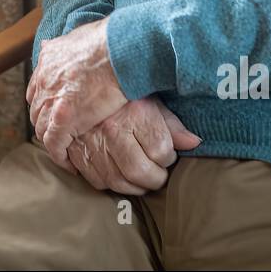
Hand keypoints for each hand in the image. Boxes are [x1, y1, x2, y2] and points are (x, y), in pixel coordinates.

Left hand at [26, 16, 129, 169]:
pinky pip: (54, 144)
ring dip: (53, 140)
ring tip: (66, 150)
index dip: (46, 101)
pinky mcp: (64, 118)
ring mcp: (52, 100)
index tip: (56, 110)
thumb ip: (69, 42)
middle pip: (38, 108)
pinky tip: (70, 163)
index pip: (38, 87)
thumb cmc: (111, 41)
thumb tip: (64, 42)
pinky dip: (60, 156)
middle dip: (46, 121)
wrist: (119, 50)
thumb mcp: (81, 35)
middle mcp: (44, 80)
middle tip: (61, 133)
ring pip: (42, 128)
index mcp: (49, 59)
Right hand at [66, 98, 200, 194]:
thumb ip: (171, 124)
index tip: (168, 154)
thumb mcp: (149, 100)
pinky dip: (113, 184)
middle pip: (140, 171)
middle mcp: (111, 129)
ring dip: (136, 186)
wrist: (77, 84)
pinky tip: (121, 175)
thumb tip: (194, 143)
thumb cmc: (121, 95)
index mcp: (134, 113)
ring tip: (143, 178)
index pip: (161, 150)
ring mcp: (92, 143)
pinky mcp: (76, 153)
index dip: (169, 157)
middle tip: (158, 174)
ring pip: (119, 182)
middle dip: (155, 178)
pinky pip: (98, 181)